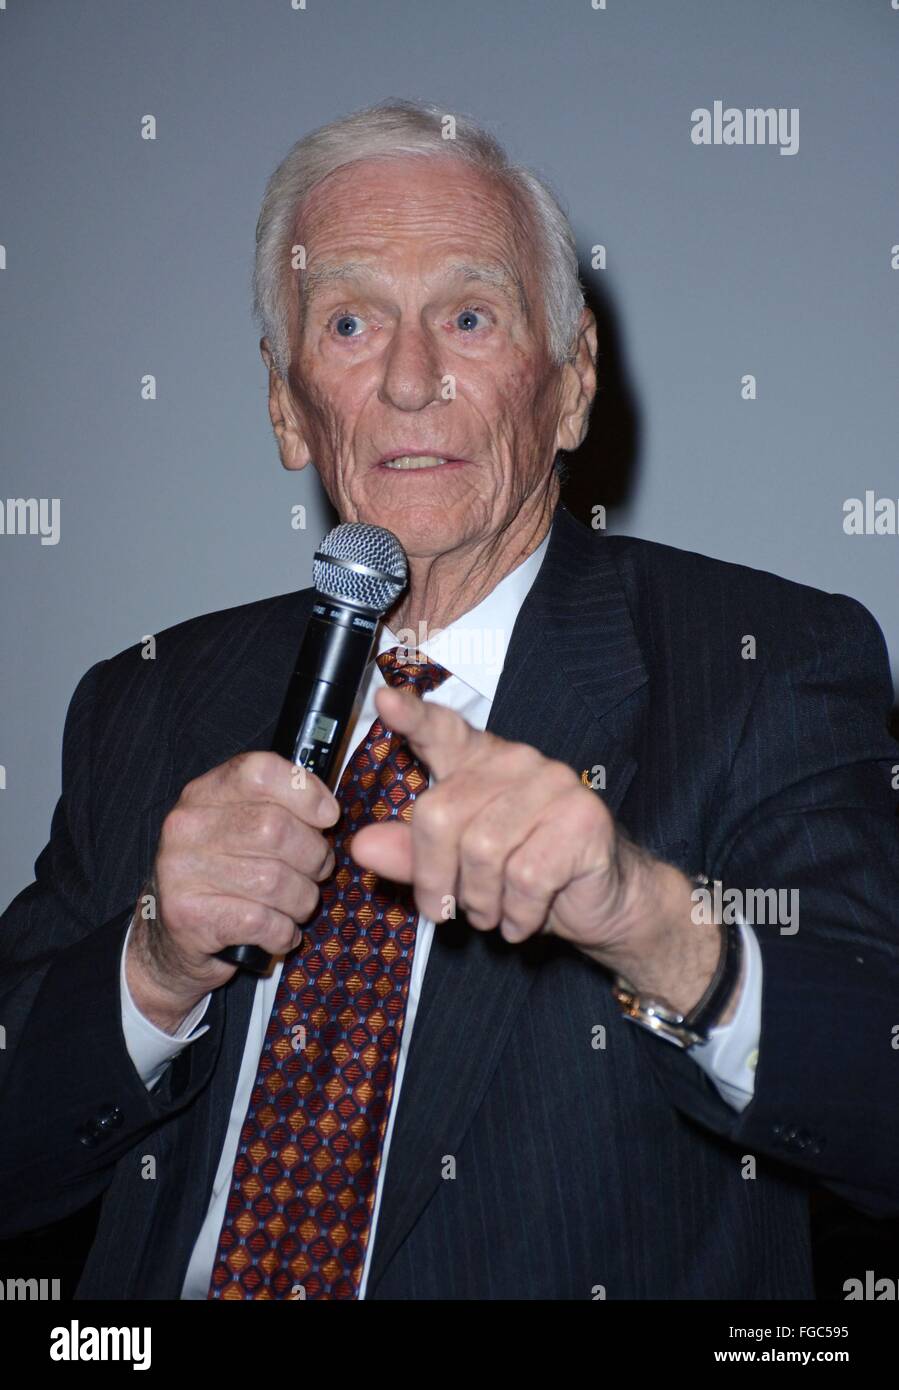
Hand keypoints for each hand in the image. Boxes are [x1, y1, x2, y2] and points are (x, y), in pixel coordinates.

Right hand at [126, 751, 338, 1031]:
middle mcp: (187, 825)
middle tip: (318, 871)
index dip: (305, 792)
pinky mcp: (187, 917)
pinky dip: (284, 931)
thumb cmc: (224, 876)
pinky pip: (261, 921)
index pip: (259, 772)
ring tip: (298, 905)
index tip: (328, 816)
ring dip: (302, 899)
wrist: (172, 936)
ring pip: (274, 880)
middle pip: (275, 829)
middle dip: (313, 856)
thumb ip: (279, 808)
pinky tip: (281, 932)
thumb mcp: (242, 828)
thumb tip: (328, 811)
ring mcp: (181, 871)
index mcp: (205, 793)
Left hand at [351, 688, 728, 1016]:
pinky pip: (525, 876)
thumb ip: (411, 854)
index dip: (411, 716)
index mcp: (480, 762)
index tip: (384, 700)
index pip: (441, 730)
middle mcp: (517, 761)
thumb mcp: (459, 870)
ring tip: (492, 913)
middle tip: (449, 910)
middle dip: (436, 879)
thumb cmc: (526, 878)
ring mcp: (554, 785)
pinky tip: (523, 920)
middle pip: (441, 814)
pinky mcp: (582, 819)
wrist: (605, 903)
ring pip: (482, 850)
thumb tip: (362, 847)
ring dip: (480, 901)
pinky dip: (517, 913)